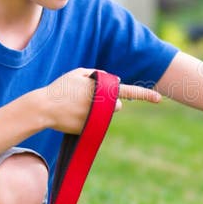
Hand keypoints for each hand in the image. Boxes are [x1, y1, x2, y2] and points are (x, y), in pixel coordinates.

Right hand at [44, 68, 160, 133]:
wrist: (43, 108)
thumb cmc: (61, 88)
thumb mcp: (78, 73)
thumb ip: (99, 74)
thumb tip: (117, 81)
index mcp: (101, 89)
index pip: (128, 91)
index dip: (144, 95)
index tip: (159, 99)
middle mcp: (102, 106)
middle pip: (116, 105)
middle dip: (108, 102)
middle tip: (89, 98)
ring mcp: (97, 119)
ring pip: (106, 115)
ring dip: (98, 110)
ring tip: (77, 105)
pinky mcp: (91, 130)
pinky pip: (96, 124)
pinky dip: (88, 119)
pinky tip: (74, 114)